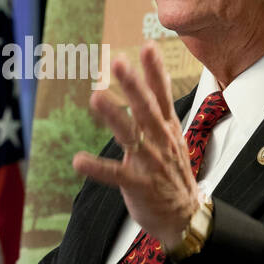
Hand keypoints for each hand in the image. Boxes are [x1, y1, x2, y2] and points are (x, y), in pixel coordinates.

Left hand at [72, 42, 198, 248]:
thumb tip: (148, 80)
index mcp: (167, 129)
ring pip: (131, 136)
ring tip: (96, 97)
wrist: (185, 216)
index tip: (148, 46)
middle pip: (146, 109)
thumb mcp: (171, 138)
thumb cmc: (173, 173)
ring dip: (114, 117)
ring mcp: (151, 164)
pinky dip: (97, 168)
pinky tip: (78, 160)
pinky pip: (116, 175)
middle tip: (120, 62)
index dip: (155, 71)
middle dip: (134, 86)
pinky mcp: (139, 186)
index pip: (162, 95)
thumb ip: (158, 111)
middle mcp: (161, 142)